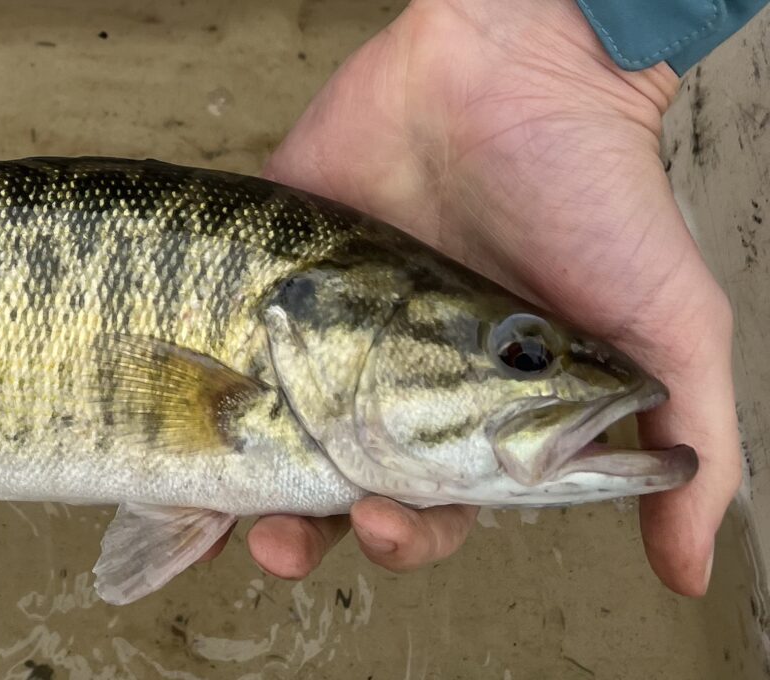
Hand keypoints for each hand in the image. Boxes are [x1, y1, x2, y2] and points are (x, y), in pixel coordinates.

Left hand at [232, 0, 736, 593]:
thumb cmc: (599, 193)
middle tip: (285, 539)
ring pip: (270, 434)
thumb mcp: (669, 324)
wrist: (515, 68)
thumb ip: (685, 438)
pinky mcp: (273, 265)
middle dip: (314, 530)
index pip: (434, 505)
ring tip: (234, 516)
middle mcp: (396, 380)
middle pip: (339, 486)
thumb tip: (689, 569)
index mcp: (479, 410)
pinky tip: (173, 433)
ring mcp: (329, 326)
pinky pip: (217, 339)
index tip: (383, 524)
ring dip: (248, 489)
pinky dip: (187, 388)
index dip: (407, 534)